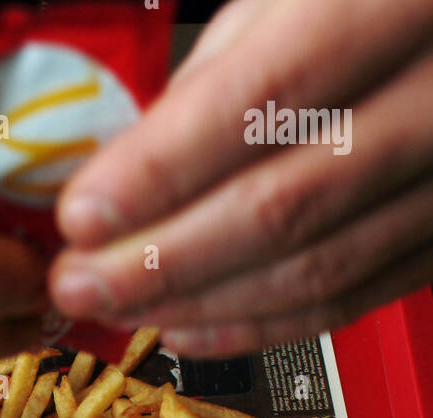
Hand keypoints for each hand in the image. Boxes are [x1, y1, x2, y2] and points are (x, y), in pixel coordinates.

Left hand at [50, 0, 432, 356]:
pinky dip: (259, 325)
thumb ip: (220, 71)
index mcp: (398, 4)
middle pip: (283, 206)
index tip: (85, 214)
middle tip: (81, 283)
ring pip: (315, 269)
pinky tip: (188, 324)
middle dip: (161, 260)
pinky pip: (350, 300)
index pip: (263, 104)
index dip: (161, 171)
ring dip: (198, 304)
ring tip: (119, 307)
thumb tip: (130, 167)